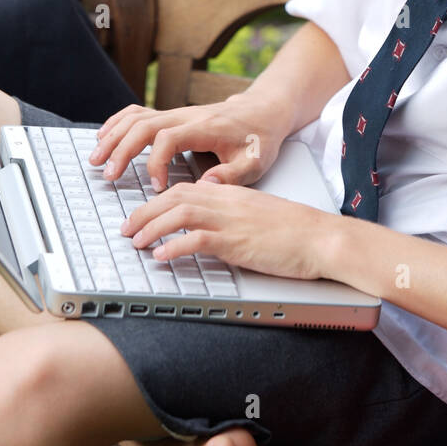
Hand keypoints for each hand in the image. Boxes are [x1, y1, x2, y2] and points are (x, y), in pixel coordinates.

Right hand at [88, 94, 289, 191]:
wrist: (263, 111)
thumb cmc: (259, 139)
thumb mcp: (255, 162)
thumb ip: (232, 176)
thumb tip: (206, 184)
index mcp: (205, 128)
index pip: (168, 138)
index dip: (156, 162)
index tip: (156, 187)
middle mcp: (186, 116)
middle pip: (144, 126)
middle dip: (121, 149)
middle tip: (108, 174)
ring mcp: (177, 113)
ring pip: (136, 117)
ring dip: (113, 136)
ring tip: (96, 159)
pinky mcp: (172, 115)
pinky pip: (138, 113)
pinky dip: (118, 123)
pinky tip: (104, 137)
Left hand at [121, 181, 336, 281]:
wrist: (320, 237)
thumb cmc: (294, 231)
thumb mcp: (255, 215)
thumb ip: (230, 216)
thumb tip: (207, 230)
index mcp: (230, 193)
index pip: (184, 189)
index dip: (157, 201)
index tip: (140, 215)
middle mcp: (226, 202)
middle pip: (174, 197)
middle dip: (144, 212)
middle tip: (126, 228)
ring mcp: (231, 220)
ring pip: (180, 214)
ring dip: (152, 227)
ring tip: (136, 241)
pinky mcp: (237, 242)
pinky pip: (198, 239)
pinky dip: (175, 247)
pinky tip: (162, 256)